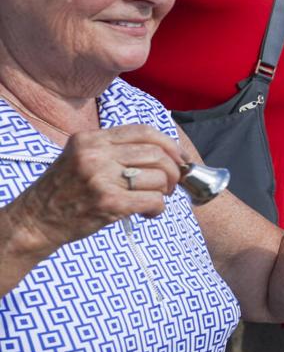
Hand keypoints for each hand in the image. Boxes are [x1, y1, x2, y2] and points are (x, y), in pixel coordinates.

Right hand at [2, 124, 182, 256]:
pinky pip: (153, 200)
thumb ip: (115, 151)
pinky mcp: (108, 202)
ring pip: (159, 177)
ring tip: (154, 200)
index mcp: (89, 139)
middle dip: (173, 171)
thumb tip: (166, 153)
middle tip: (170, 186)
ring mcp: (100, 177)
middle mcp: (94, 154)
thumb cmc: (65, 192)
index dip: (169, 145)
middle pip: (157, 153)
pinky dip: (158, 208)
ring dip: (165, 192)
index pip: (143, 131)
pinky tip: (148, 213)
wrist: (36, 220)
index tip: (180, 159)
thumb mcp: (82, 158)